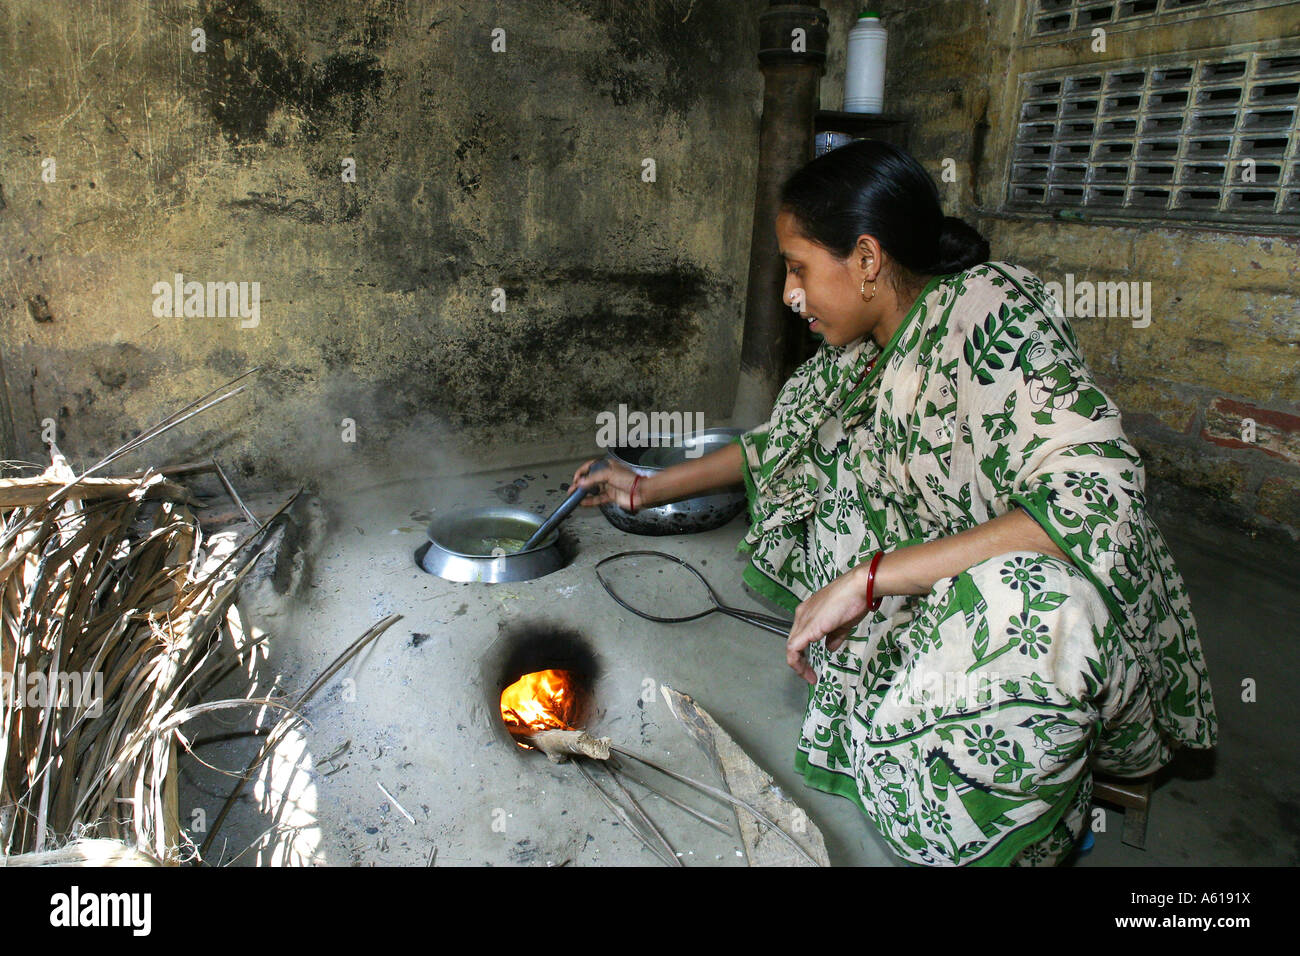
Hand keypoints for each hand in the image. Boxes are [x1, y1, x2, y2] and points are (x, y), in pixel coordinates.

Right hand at [569, 457, 638, 508]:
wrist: (640, 492)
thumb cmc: (630, 479)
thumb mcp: (609, 474)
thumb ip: (593, 478)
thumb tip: (581, 482)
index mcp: (607, 466)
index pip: (590, 466)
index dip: (582, 472)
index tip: (576, 478)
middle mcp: (608, 475)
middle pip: (590, 479)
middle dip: (580, 484)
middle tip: (572, 489)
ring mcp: (609, 486)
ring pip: (593, 490)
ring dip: (583, 493)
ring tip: (574, 496)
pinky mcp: (611, 496)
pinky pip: (598, 499)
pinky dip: (590, 501)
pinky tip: (583, 502)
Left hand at [786, 565, 871, 683]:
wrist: (858, 587)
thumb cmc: (853, 600)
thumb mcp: (842, 622)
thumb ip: (834, 636)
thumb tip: (830, 648)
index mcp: (809, 612)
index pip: (800, 635)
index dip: (803, 652)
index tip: (812, 665)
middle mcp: (802, 615)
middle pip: (794, 642)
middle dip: (800, 662)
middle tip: (810, 675)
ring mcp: (804, 621)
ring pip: (792, 647)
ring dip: (799, 665)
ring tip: (809, 677)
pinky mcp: (809, 628)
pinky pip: (794, 648)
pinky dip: (798, 662)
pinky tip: (807, 671)